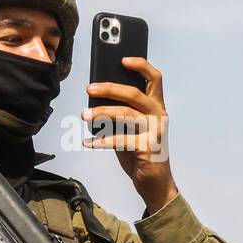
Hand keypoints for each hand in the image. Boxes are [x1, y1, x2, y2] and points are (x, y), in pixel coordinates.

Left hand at [83, 57, 179, 214]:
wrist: (154, 184)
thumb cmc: (140, 153)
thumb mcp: (129, 129)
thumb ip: (120, 114)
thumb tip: (95, 99)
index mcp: (156, 107)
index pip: (154, 78)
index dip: (141, 65)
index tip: (122, 58)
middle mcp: (159, 116)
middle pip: (134, 93)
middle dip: (109, 88)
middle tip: (89, 88)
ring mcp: (155, 131)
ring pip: (125, 114)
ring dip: (101, 113)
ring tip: (83, 115)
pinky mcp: (148, 147)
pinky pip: (120, 139)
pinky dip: (100, 141)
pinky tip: (87, 141)